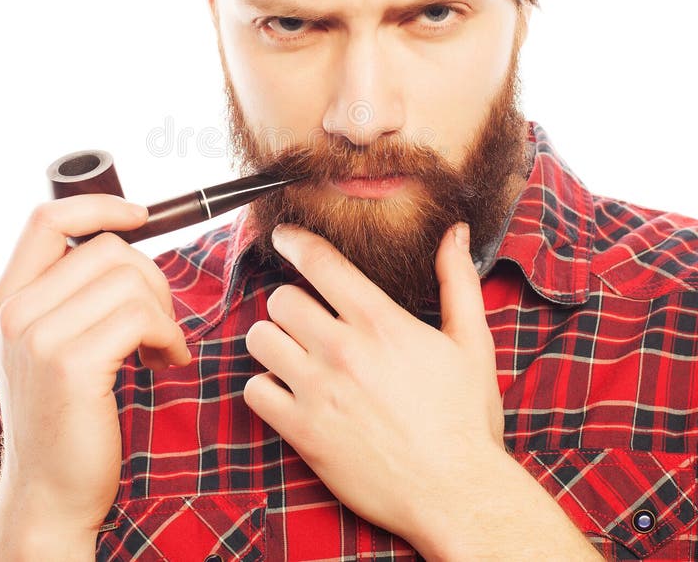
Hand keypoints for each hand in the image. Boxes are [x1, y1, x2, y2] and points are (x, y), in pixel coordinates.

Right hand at [0, 194, 191, 536]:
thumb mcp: (52, 341)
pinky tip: (165, 360)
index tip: (142, 216)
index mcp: (8, 298)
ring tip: (160, 345)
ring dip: (164, 310)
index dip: (101, 205)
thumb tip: (130, 235)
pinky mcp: (71, 364)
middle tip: (159, 320)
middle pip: (109, 248)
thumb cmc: (68, 410)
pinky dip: (169, 334)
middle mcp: (15, 312)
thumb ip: (71, 291)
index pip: (48, 219)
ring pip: (131, 278)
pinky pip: (143, 316)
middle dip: (153, 277)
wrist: (51, 488)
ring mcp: (38, 337)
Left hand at [243, 221, 504, 544]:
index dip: (294, 240)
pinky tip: (287, 390)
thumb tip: (455, 232)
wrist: (457, 494)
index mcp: (380, 322)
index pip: (319, 261)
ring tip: (292, 351)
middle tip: (305, 318)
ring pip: (259, 339)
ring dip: (272, 340)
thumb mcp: (471, 342)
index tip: (284, 237)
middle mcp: (342, 350)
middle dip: (290, 303)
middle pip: (280, 298)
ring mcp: (317, 392)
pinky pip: (254, 391)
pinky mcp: (302, 432)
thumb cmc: (466, 419)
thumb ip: (458, 280)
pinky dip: (264, 387)